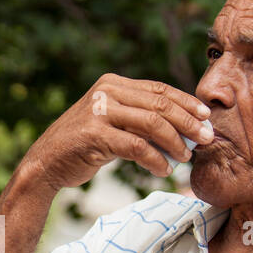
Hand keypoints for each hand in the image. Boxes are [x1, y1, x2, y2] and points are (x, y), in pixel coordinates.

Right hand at [19, 74, 213, 193]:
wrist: (46, 162)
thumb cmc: (83, 145)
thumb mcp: (111, 121)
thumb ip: (138, 116)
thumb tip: (184, 126)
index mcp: (113, 83)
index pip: (160, 89)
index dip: (187, 102)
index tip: (207, 117)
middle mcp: (106, 92)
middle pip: (160, 104)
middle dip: (188, 122)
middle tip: (206, 138)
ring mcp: (99, 112)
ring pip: (152, 123)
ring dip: (175, 142)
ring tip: (186, 157)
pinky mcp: (95, 135)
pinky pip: (137, 146)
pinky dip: (155, 159)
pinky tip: (163, 169)